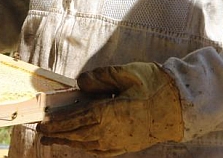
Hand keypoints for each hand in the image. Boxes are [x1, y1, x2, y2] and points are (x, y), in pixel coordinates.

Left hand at [38, 62, 183, 155]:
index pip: (75, 119)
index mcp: (108, 113)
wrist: (180, 106)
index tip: (42, 122)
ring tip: (54, 140)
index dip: (57, 122)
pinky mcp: (127, 146)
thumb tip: (80, 83)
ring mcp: (119, 142)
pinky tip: (83, 145)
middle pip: (77, 135)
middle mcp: (110, 132)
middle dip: (58, 134)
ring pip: (87, 145)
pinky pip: (101, 151)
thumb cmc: (155, 86)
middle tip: (42, 133)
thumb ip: (101, 77)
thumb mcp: (127, 73)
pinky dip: (87, 148)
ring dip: (69, 142)